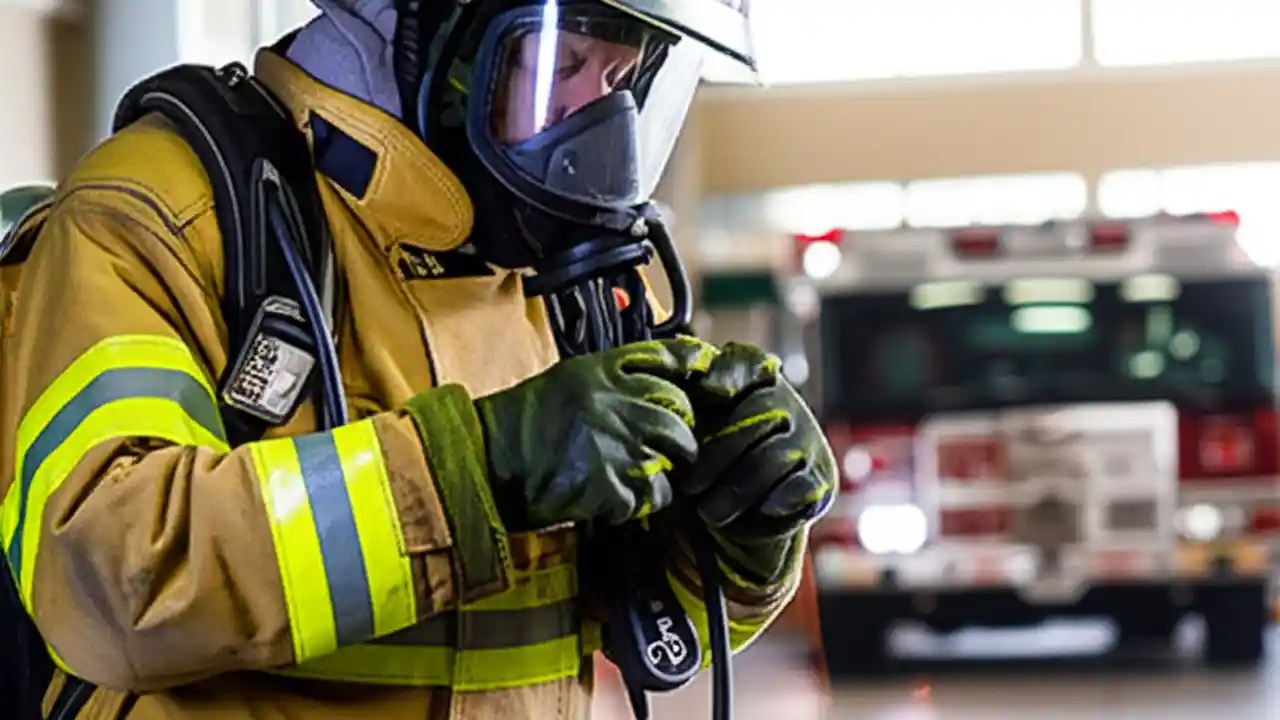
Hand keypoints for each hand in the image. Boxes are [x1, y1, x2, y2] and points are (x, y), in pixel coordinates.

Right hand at [475, 336, 715, 530]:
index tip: (704, 379)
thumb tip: (667, 380)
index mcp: (603, 370)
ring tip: (635, 474)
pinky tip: (617, 496)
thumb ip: (616, 376)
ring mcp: (616, 442)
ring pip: (675, 456)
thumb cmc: (526, 422)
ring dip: (664, 469)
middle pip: (680, 412)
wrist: (489, 464)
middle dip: (680, 433)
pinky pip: (654, 494)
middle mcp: (616, 400)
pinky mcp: (612, 484)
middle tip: (665, 447)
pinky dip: (643, 500)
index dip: (694, 368)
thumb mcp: (570, 378)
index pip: (671, 357)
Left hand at [677, 342, 836, 584]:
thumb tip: (666, 375)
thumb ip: (678, 399)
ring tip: (707, 513)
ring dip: (736, 489)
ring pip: (773, 456)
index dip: (732, 372)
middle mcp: (784, 405)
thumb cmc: (700, 466)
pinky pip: (800, 486)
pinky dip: (776, 500)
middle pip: (758, 412)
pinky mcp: (820, 479)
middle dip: (719, 453)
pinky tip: (761, 509)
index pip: (749, 362)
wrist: (732, 520)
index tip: (709, 391)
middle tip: (688, 486)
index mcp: (751, 383)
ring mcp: (807, 440)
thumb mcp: (685, 431)